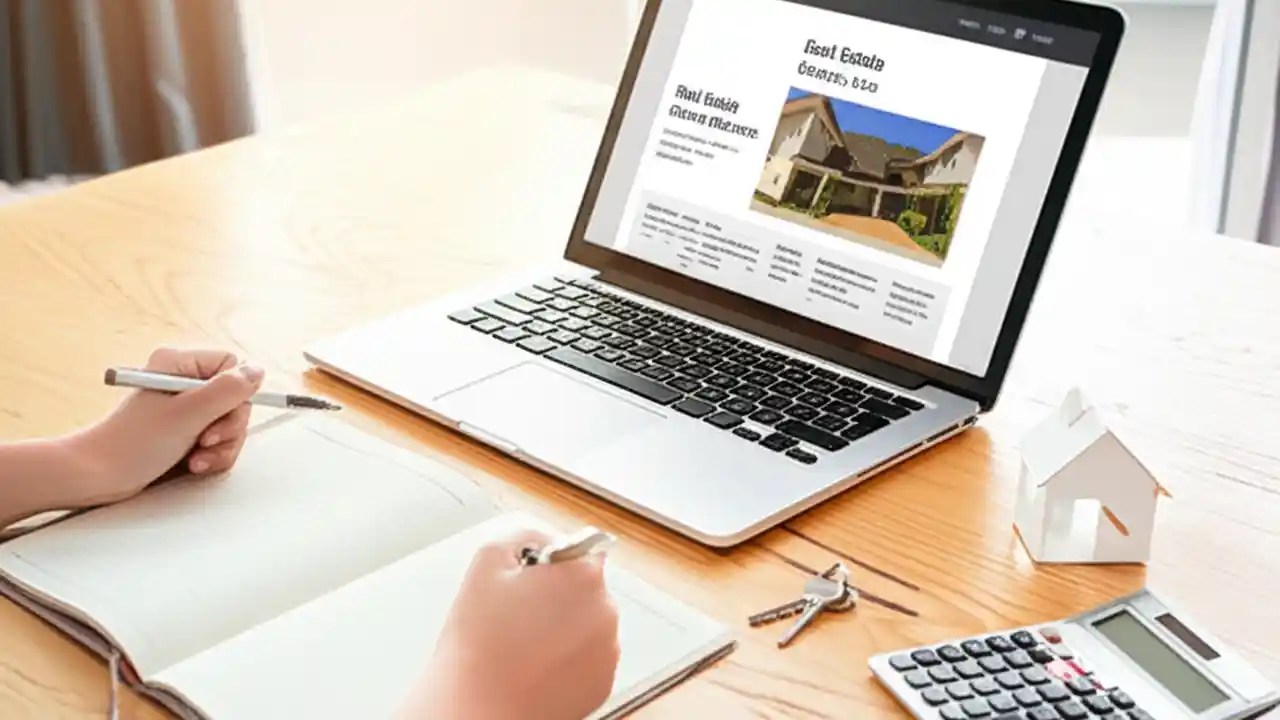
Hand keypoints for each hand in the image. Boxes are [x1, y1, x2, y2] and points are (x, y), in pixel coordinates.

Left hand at [70, 347, 263, 505]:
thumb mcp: (188, 414)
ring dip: (221, 445)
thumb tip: (257, 371)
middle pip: (236, 398)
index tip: (224, 413)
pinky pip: (218, 441)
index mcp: (179, 365)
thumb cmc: (132, 443)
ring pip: (230, 423)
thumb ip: (228, 390)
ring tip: (197, 456)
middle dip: (228, 426)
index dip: (236, 392)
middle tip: (206, 438)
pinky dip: (212, 456)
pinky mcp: (185, 432)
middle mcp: (184, 383)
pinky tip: (193, 463)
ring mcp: (185, 409)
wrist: (98, 475)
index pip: (232, 366)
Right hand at [400, 530, 620, 719]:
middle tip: (517, 614)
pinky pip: (587, 658)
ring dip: (563, 627)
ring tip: (522, 644)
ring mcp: (608, 650)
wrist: (478, 708)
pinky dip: (567, 659)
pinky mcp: (602, 683)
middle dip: (556, 595)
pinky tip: (534, 665)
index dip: (548, 562)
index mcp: (583, 575)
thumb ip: (523, 536)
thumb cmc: (480, 644)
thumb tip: (541, 539)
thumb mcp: (488, 561)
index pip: (577, 548)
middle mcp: (606, 610)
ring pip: (586, 623)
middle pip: (584, 587)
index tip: (527, 580)